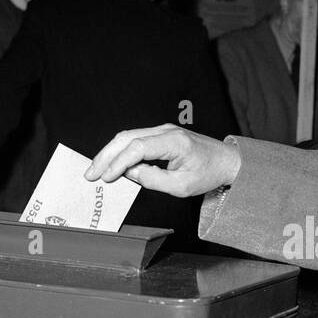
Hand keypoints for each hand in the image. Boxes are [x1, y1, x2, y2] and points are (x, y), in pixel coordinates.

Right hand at [85, 124, 241, 198]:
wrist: (226, 160)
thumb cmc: (208, 173)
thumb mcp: (183, 186)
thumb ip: (155, 179)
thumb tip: (132, 173)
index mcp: (173, 142)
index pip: (137, 147)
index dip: (119, 162)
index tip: (106, 177)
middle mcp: (166, 131)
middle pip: (127, 138)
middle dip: (106, 156)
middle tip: (90, 174)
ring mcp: (162, 131)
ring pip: (127, 136)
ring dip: (110, 152)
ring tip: (96, 170)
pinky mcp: (160, 135)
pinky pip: (135, 139)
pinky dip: (120, 150)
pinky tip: (111, 163)